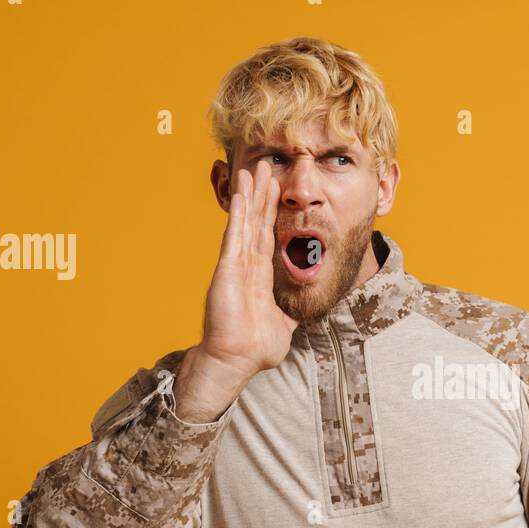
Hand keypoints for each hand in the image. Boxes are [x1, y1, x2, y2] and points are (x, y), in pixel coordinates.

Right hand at [174, 161, 298, 422]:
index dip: (271, 212)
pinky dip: (238, 215)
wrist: (237, 360)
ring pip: (245, 223)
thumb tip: (301, 313)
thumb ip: (290, 314)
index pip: (268, 236)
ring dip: (249, 196)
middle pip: (256, 221)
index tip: (275, 190)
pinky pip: (234, 237)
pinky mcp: (228, 270)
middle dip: (261, 194)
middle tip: (265, 167)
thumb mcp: (283, 326)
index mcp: (261, 275)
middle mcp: (247, 265)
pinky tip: (240, 195)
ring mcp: (236, 265)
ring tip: (251, 170)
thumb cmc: (256, 348)